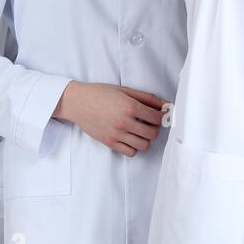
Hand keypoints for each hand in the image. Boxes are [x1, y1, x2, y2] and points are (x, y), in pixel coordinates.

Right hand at [53, 82, 167, 156]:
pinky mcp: (109, 142)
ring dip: (146, 139)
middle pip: (153, 133)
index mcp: (130, 106)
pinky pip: (130, 152)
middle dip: (155, 128)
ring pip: (144, 145)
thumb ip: (147, 98)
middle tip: (150, 122)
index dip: (163, 116)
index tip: (162, 115)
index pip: (157, 118)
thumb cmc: (100, 93)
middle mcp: (124, 122)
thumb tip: (166, 104)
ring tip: (141, 131)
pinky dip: (134, 147)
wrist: (77, 102)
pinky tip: (130, 137)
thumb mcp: (125, 90)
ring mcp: (116, 134)